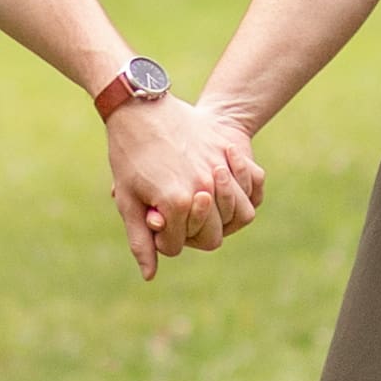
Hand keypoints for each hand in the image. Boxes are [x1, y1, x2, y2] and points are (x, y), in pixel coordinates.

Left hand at [104, 97, 263, 279]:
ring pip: (241, 213)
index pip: (178, 245)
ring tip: (204, 198)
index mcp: (175, 203)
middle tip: (179, 212)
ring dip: (224, 212)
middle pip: (213, 236)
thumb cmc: (129, 154)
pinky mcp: (227, 150)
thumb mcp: (127, 199)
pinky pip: (253, 181)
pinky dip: (245, 186)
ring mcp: (219, 167)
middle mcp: (203, 188)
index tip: (153, 218)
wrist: (140, 105)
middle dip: (195, 230)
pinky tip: (224, 176)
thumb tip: (150, 275)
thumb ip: (141, 240)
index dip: (164, 238)